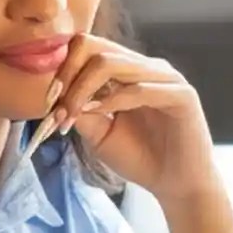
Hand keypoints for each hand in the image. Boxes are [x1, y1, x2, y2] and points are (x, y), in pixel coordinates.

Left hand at [48, 34, 219, 201]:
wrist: (174, 185)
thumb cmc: (140, 158)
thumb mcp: (98, 132)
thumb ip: (81, 109)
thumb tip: (57, 93)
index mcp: (128, 70)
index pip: (88, 47)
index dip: (62, 69)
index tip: (50, 102)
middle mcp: (146, 67)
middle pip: (95, 47)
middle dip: (68, 76)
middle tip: (57, 107)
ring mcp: (166, 77)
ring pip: (112, 62)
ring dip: (83, 89)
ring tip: (73, 115)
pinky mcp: (182, 95)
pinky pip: (140, 88)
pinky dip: (113, 100)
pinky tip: (100, 114)